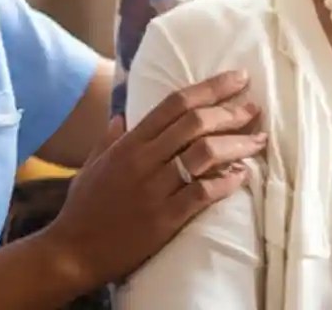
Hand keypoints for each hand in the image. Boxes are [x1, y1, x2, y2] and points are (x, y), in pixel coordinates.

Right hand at [43, 70, 264, 289]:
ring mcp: (155, 189)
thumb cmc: (83, 208)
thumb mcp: (92, 165)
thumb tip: (122, 115)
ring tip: (258, 141)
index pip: (174, 104)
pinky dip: (227, 182)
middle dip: (231, 112)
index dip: (210, 87)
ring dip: (237, 144)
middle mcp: (143, 160)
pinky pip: (203, 193)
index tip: (237, 79)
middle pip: (195, 123)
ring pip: (205, 154)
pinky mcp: (165, 218)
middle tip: (253, 109)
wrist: (72, 252)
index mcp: (128, 143)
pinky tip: (242, 176)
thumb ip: (109, 138)